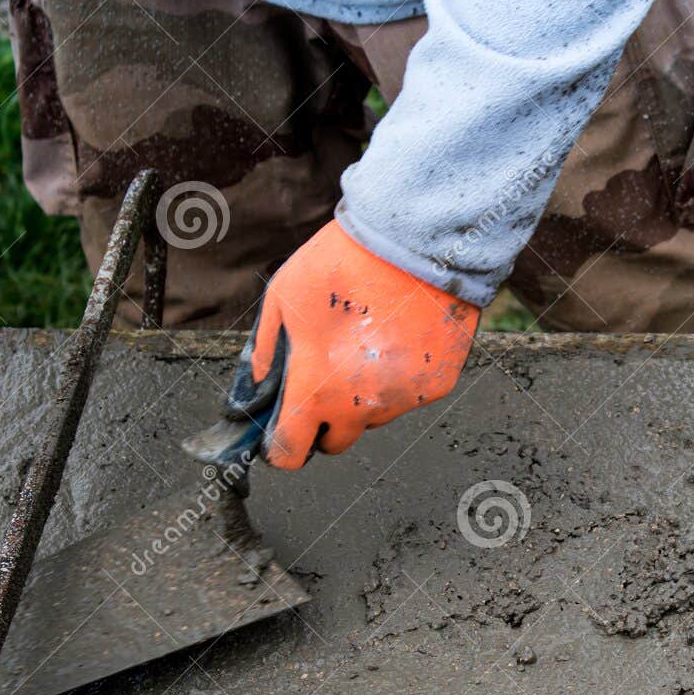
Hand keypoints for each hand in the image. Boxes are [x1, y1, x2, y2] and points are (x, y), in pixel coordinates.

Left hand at [222, 221, 479, 470]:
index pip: (291, 453)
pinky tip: (398, 336)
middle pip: (337, 441)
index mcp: (316, 390)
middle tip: (327, 377)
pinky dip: (399, 377)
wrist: (414, 241)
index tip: (282, 433)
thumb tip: (257, 386)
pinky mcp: (436, 385)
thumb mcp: (282, 297)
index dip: (282, 446)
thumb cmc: (342, 264)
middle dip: (325, 420)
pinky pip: (409, 395)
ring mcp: (403, 398)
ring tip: (367, 343)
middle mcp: (362, 406)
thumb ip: (266, 350)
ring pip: (375, 416)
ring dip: (365, 395)